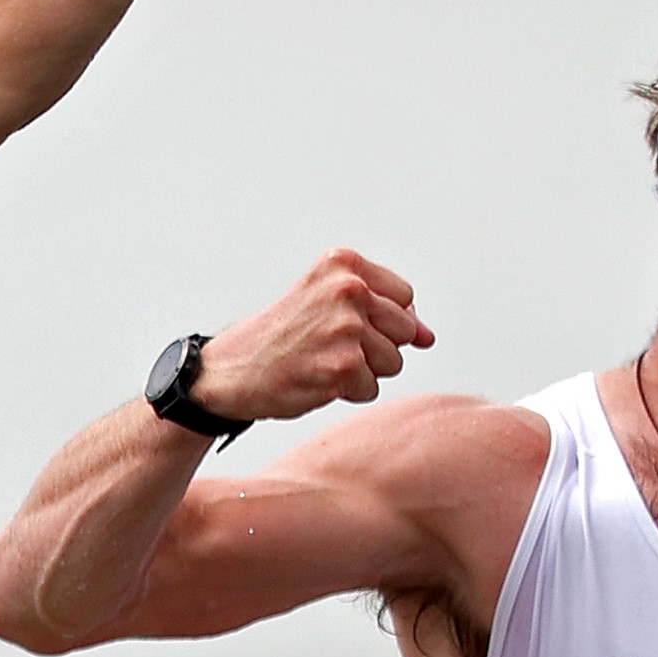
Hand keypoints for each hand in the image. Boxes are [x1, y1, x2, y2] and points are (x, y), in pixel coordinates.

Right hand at [190, 249, 431, 424]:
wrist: (229, 371)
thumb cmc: (278, 337)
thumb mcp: (326, 303)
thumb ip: (382, 312)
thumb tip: (428, 336)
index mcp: (343, 264)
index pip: (404, 297)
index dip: (381, 320)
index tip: (343, 325)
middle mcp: (347, 289)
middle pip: (404, 330)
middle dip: (375, 346)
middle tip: (327, 345)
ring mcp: (346, 328)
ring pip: (392, 362)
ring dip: (361, 371)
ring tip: (320, 361)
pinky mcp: (343, 367)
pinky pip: (371, 388)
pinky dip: (346, 392)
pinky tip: (314, 378)